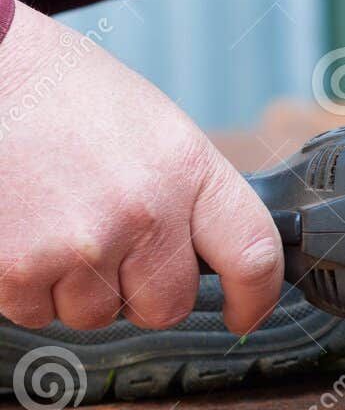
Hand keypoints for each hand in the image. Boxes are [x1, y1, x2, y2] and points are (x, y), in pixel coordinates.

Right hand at [0, 1, 282, 332]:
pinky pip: (38, 312)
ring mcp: (82, 244)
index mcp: (188, 169)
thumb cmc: (64, 95)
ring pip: (97, 313)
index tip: (246, 314)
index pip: (252, 255)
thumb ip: (189, 193)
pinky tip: (23, 230)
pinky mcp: (20, 269)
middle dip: (143, 290)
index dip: (256, 297)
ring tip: (56, 220)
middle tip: (111, 243)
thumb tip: (212, 253)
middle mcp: (144, 211)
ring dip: (78, 285)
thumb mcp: (156, 128)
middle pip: (168, 305)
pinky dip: (28, 286)